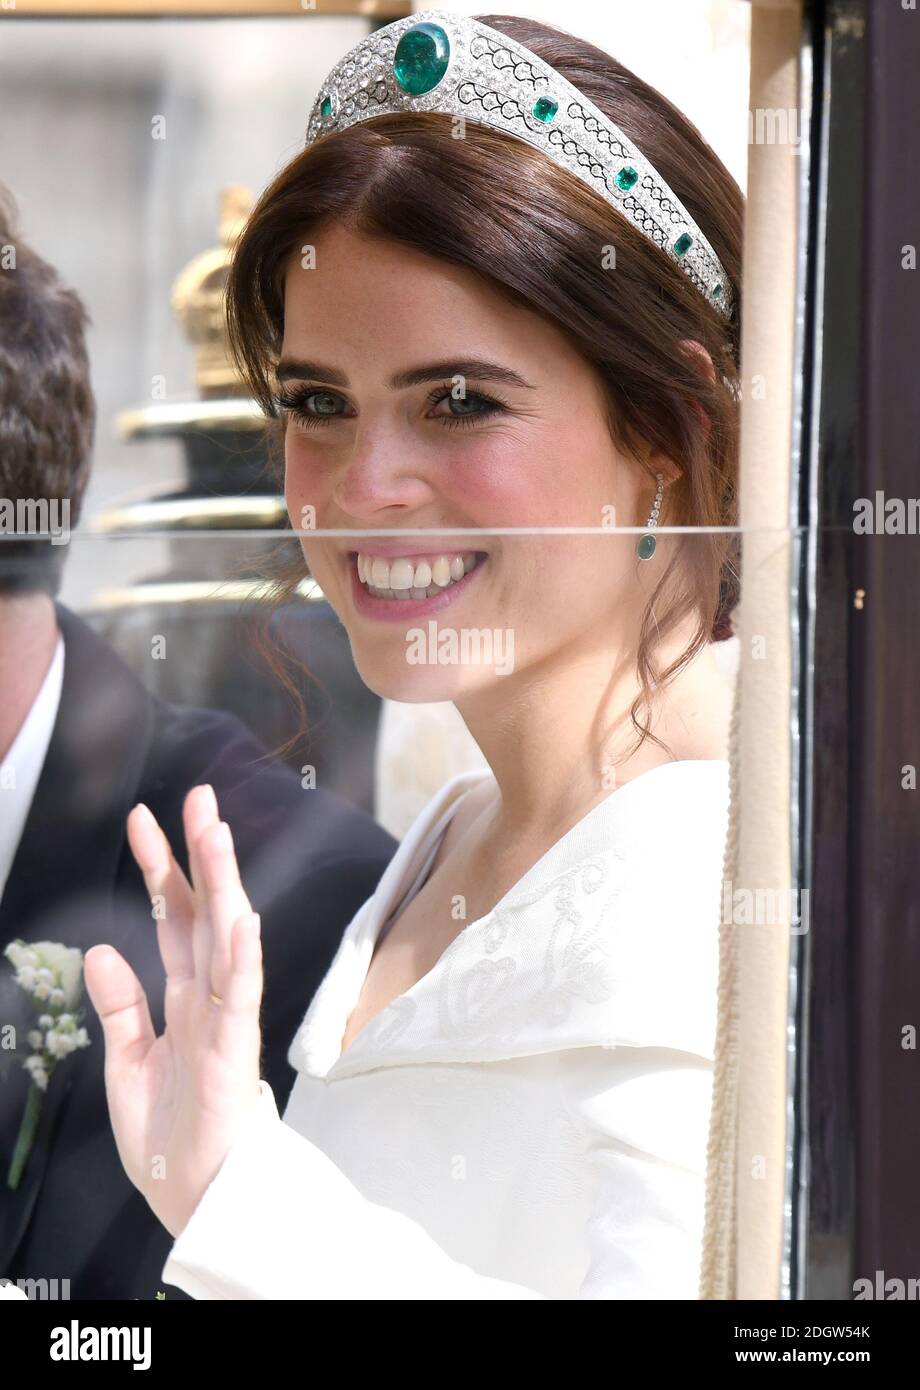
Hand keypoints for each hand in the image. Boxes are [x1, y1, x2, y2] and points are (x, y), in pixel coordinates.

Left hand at [84, 784, 262, 1237]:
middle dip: (201, 854)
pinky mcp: (232, 1054)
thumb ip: (121, 1005)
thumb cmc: (167, 1134)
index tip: (144, 818)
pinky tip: (241, 918)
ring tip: (215, 834)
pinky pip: (239, 999)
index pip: (176, 919)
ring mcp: (226, 1020)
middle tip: (197, 797)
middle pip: (207, 913)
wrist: (192, 1197)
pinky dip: (241, 958)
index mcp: (186, 997)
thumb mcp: (125, 1062)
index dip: (162, 869)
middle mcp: (211, 998)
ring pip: (228, 940)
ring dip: (224, 886)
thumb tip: (103, 948)